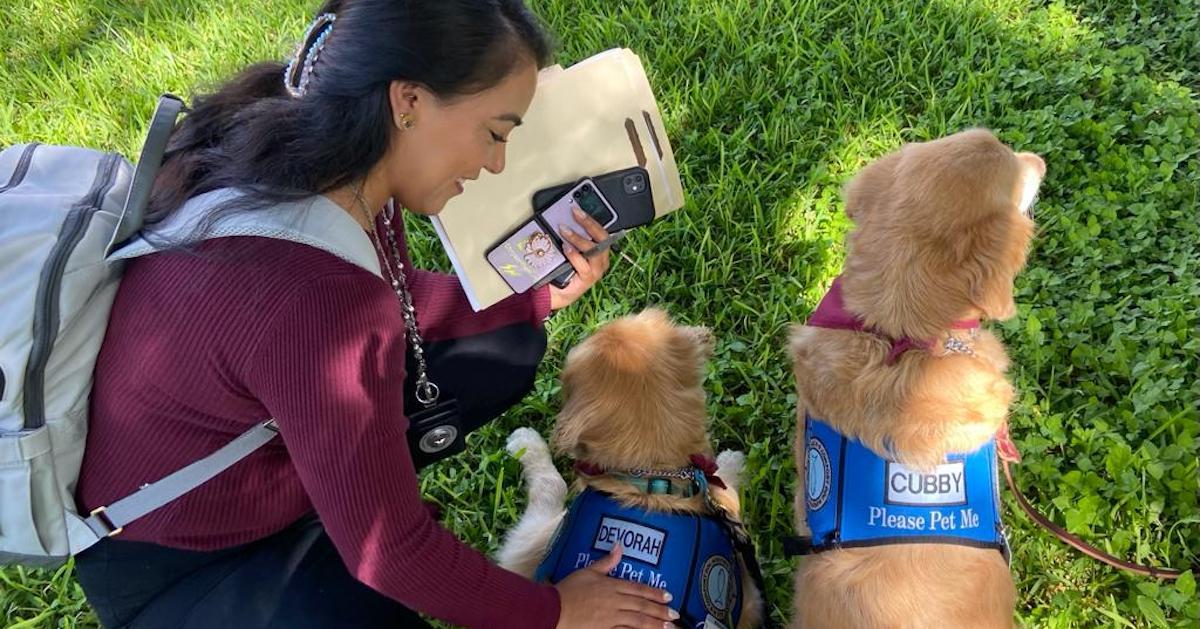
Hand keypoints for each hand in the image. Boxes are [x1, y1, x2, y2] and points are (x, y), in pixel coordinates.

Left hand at [548, 208, 612, 310]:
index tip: (578, 209)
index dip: (591, 219)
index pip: (601, 231)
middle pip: (602, 238)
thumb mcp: (568, 250)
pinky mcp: (588, 280)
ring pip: (594, 251)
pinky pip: (584, 266)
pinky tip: (566, 248)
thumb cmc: (563, 269)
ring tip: (565, 231)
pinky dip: (575, 255)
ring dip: (579, 238)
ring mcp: (596, 271)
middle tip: (575, 214)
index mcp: (600, 251)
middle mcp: (601, 260)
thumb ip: (571, 237)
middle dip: (589, 224)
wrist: (555, 292)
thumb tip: (565, 219)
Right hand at [554, 546, 676, 628]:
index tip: (668, 596)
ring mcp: (610, 618)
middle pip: (642, 606)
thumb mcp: (587, 571)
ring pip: (638, 621)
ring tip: (668, 627)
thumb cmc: (568, 590)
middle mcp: (614, 601)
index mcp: (611, 585)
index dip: (655, 593)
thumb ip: (607, 561)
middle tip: (675, 615)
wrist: (553, 609)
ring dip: (655, 623)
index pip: (638, 588)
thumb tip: (619, 545)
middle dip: (660, 611)